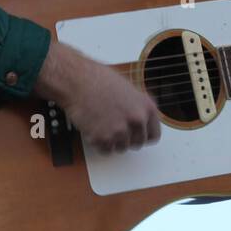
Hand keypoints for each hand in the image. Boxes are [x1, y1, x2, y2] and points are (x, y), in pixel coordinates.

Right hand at [35, 40, 160, 153]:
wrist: (77, 80)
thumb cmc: (98, 79)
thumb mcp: (128, 89)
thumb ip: (137, 107)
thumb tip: (141, 120)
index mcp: (146, 107)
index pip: (154, 135)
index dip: (143, 135)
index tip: (136, 135)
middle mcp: (137, 120)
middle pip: (137, 144)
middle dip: (126, 138)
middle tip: (114, 128)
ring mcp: (120, 131)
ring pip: (121, 148)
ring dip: (112, 141)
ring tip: (102, 124)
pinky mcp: (103, 139)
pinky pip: (105, 151)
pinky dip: (98, 143)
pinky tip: (94, 128)